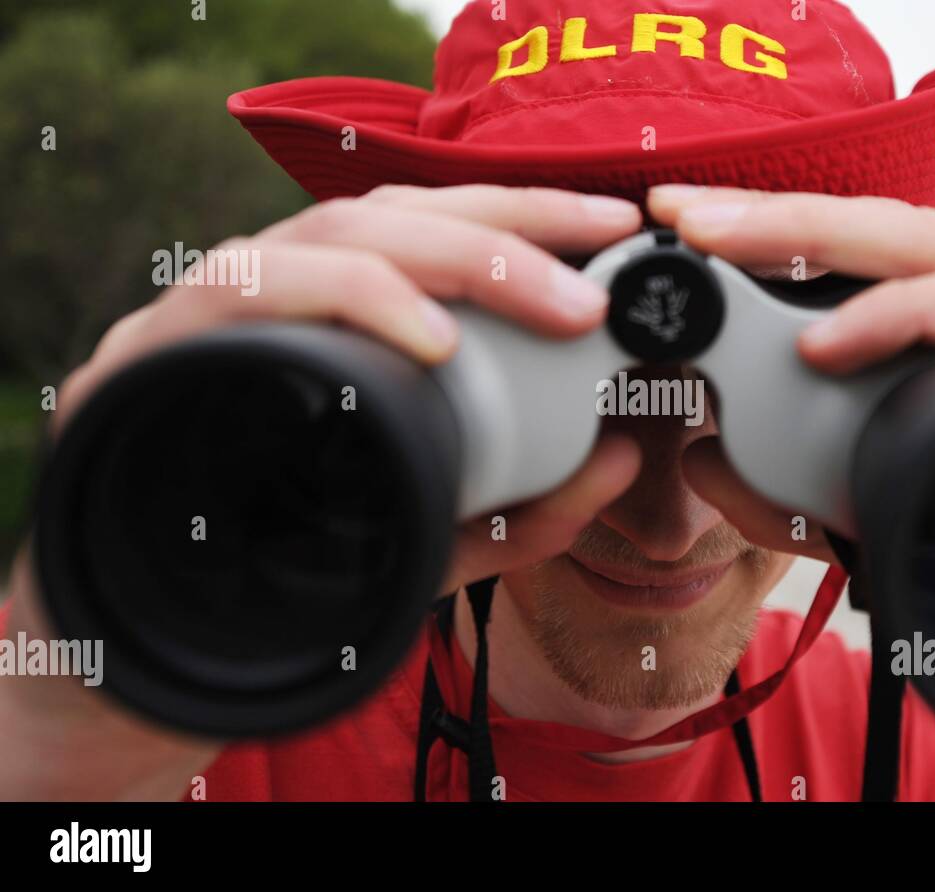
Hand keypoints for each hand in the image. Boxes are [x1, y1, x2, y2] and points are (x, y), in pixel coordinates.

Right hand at [1, 185, 644, 794]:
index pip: (432, 227)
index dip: (527, 214)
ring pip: (333, 236)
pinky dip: (354, 301)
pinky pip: (253, 293)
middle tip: (599, 291)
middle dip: (511, 236)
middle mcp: (281, 290)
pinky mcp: (161, 347)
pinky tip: (430, 341)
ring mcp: (220, 310)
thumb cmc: (301, 558)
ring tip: (552, 307)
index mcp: (339, 311)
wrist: (161, 631)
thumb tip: (628, 456)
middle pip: (394, 215)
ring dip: (456, 260)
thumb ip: (528, 508)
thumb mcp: (437, 537)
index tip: (615, 222)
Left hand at [647, 184, 934, 564]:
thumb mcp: (877, 490)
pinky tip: (824, 339)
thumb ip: (786, 487)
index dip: (759, 230)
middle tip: (678, 215)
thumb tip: (695, 461)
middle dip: (766, 217)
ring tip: (721, 247)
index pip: (841, 249)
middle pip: (863, 228)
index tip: (673, 225)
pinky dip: (897, 316)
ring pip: (915, 243)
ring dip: (810, 238)